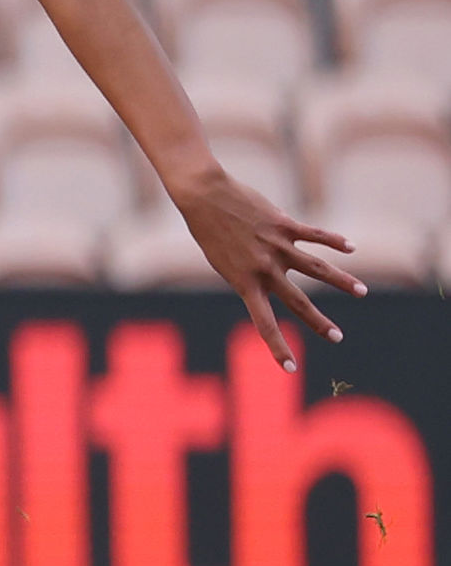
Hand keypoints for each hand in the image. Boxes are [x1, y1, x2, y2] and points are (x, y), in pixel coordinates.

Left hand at [167, 165, 363, 371]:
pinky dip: (335, 241)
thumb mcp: (223, 262)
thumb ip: (250, 273)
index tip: (290, 368)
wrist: (203, 197)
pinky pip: (315, 235)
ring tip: (362, 292)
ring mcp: (276, 247)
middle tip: (337, 337)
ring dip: (342, 281)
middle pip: (298, 301)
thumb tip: (275, 274)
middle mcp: (263, 269)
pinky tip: (352, 248)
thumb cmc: (209, 231)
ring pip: (317, 269)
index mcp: (244, 283)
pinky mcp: (284, 225)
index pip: (264, 323)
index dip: (277, 347)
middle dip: (319, 322)